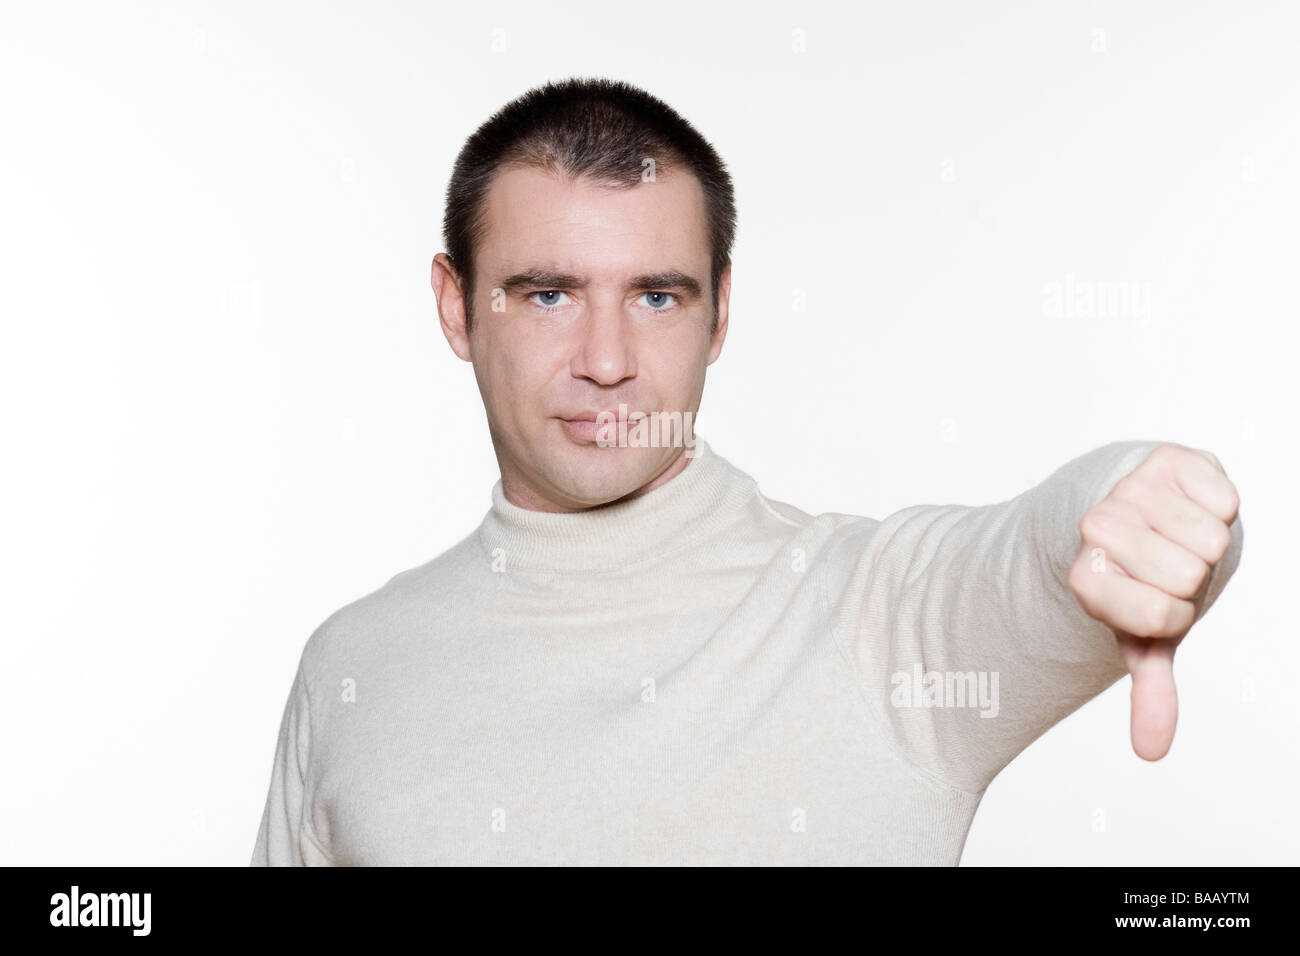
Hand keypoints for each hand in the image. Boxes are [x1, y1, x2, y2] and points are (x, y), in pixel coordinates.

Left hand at [1067, 443, 1239, 760]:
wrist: (1130, 508)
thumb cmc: (1140, 579)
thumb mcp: (1142, 634)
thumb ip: (1149, 686)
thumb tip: (1151, 750)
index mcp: (1085, 576)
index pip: (1161, 616)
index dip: (1173, 616)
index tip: (1154, 603)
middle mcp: (1097, 528)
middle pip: (1187, 575)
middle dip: (1190, 579)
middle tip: (1167, 567)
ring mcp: (1128, 490)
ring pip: (1209, 536)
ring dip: (1205, 542)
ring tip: (1176, 538)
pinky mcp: (1164, 458)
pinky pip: (1223, 496)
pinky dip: (1219, 506)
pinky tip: (1190, 505)